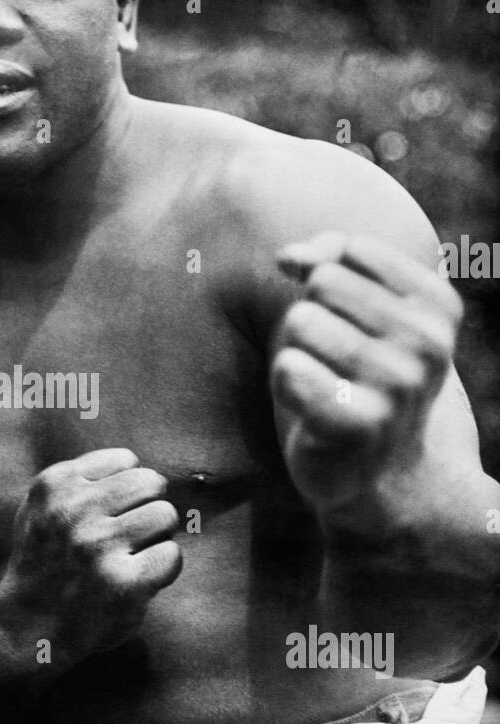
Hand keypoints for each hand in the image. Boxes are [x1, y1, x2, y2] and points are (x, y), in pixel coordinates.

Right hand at [0, 448, 181, 664]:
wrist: (26, 625)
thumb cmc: (45, 560)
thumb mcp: (42, 505)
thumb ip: (82, 478)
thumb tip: (140, 466)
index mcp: (55, 485)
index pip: (125, 460)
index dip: (126, 487)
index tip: (110, 511)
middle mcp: (74, 512)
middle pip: (151, 482)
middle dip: (148, 505)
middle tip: (132, 532)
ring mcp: (98, 548)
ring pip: (166, 515)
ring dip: (157, 536)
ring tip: (133, 553)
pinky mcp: (123, 583)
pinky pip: (171, 555)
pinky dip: (162, 567)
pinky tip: (137, 577)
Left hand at [272, 231, 462, 513]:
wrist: (379, 474)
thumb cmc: (358, 377)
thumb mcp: (357, 309)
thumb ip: (327, 259)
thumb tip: (289, 257)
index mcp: (438, 308)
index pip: (352, 249)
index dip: (329, 280)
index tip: (347, 320)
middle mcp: (428, 344)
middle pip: (322, 283)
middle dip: (310, 316)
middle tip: (332, 360)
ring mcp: (397, 387)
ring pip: (301, 322)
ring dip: (295, 351)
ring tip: (322, 384)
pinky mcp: (358, 425)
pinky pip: (288, 367)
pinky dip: (285, 383)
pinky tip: (309, 408)